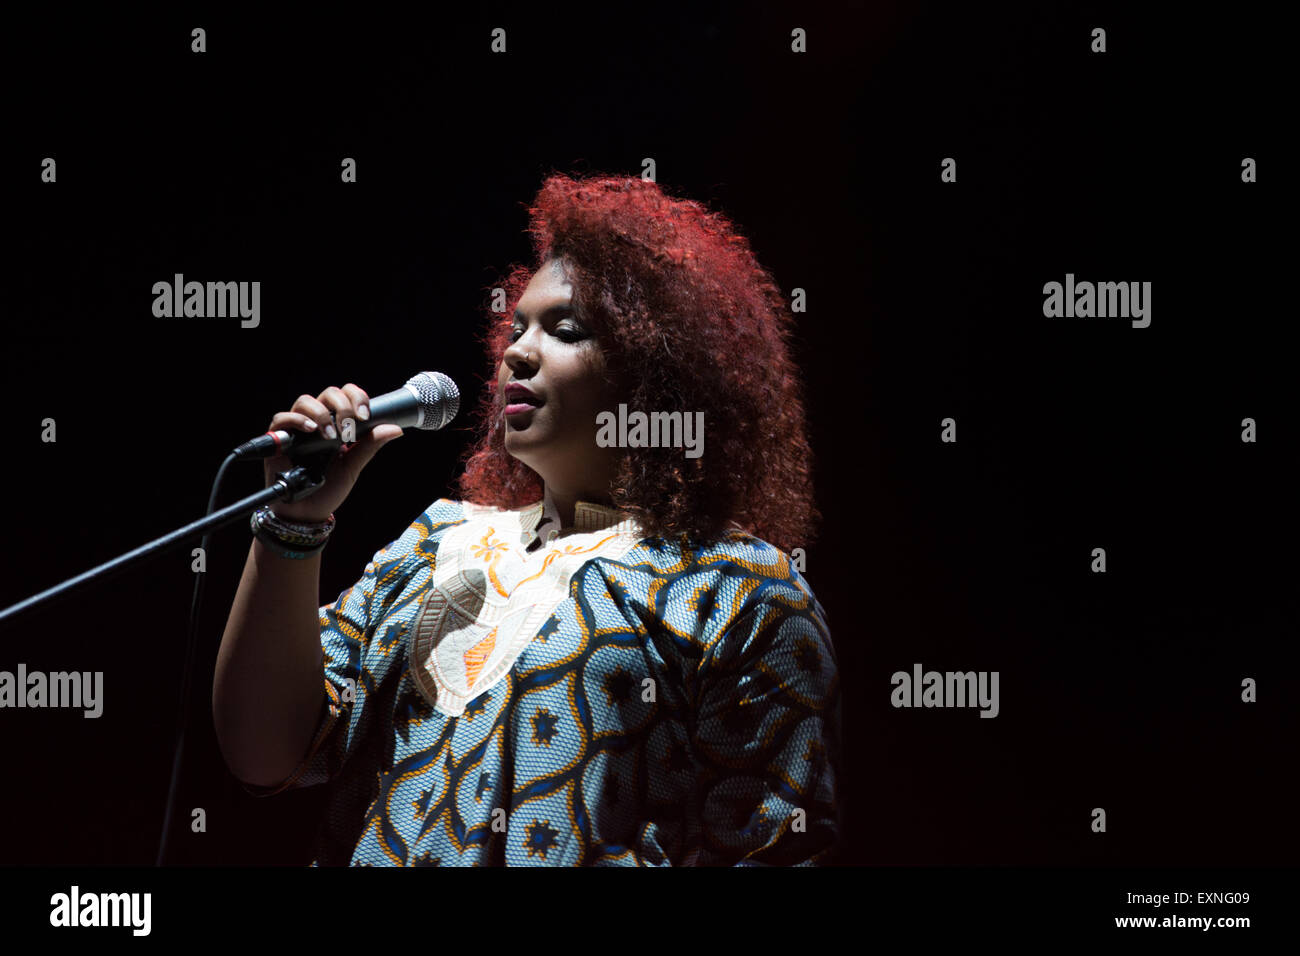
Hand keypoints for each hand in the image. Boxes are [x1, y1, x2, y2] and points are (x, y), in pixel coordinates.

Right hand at [261, 383, 402, 521]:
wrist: (307, 512)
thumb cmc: (329, 489)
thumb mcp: (353, 466)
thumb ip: (370, 445)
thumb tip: (395, 429)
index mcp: (337, 424)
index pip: (346, 395)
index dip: (356, 397)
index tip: (365, 414)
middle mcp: (317, 422)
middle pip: (328, 393)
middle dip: (342, 406)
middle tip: (349, 428)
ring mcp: (297, 429)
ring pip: (305, 401)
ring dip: (321, 414)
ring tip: (330, 435)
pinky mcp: (278, 439)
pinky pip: (282, 418)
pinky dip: (296, 420)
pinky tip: (310, 430)